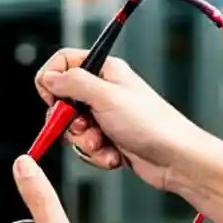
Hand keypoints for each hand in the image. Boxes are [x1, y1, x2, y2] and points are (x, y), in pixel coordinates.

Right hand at [34, 51, 210, 191]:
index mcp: (104, 71)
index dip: (51, 81)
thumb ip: (72, 83)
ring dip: (84, 141)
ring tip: (103, 144)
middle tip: (84, 126)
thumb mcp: (106, 97)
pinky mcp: (108, 138)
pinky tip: (112, 155)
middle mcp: (103, 91)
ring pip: (72, 128)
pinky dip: (95, 154)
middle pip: (62, 100)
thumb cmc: (152, 124)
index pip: (63, 63)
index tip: (53, 100)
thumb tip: (47, 78)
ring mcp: (105, 116)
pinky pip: (85, 146)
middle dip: (68, 120)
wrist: (175, 158)